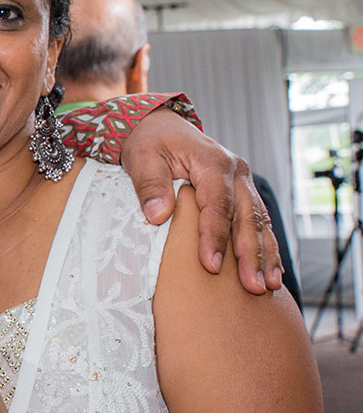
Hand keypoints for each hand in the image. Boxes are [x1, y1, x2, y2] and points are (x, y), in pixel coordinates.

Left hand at [120, 109, 280, 293]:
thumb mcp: (141, 157)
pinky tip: (271, 272)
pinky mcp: (243, 193)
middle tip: (252, 286)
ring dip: (265, 255)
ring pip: (259, 221)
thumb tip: (158, 215)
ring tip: (267, 286)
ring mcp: (243, 182)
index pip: (217, 205)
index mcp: (212, 162)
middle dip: (250, 254)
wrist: (160, 126)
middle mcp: (236, 172)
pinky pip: (258, 222)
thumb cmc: (149, 142)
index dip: (215, 237)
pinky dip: (266, 247)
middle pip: (247, 217)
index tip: (212, 266)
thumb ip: (150, 184)